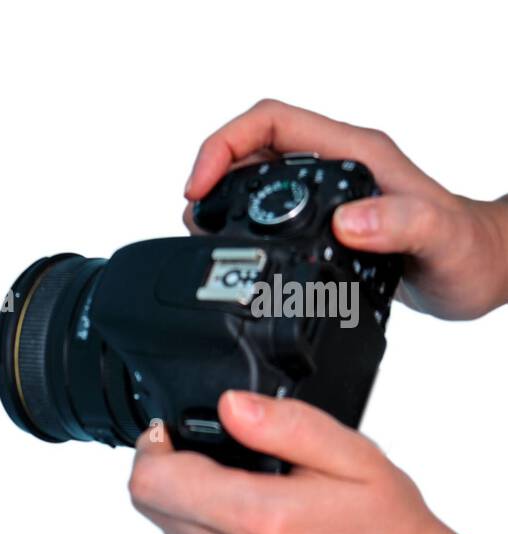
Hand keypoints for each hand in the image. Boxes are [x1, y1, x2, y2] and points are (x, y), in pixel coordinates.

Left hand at [127, 391, 469, 533]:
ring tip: (248, 500)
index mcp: (259, 520)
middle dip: (171, 473)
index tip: (171, 434)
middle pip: (151, 506)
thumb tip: (228, 406)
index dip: (152, 449)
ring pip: (169, 533)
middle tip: (215, 461)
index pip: (152, 482)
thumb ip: (284, 426)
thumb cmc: (388, 530)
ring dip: (191, 508)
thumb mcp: (352, 456)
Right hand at [182, 99, 507, 320]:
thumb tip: (347, 221)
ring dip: (221, 196)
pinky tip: (236, 248)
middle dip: (212, 173)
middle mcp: (337, 164)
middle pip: (252, 145)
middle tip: (195, 217)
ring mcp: (329, 191)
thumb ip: (399, 224)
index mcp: (354, 153)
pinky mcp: (325, 219)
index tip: (201, 186)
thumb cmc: (468, 252)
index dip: (224, 146)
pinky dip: (242, 220)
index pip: (271, 122)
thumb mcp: (439, 239)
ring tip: (204, 230)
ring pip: (256, 174)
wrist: (482, 269)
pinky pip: (269, 206)